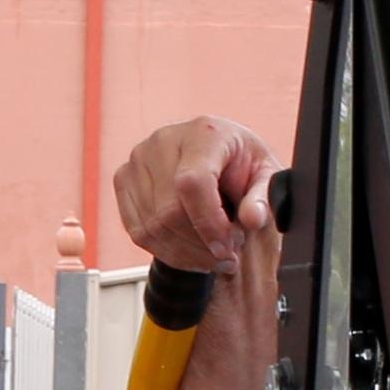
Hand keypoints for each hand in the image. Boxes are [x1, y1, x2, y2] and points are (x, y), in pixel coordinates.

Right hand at [111, 114, 277, 275]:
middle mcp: (164, 141)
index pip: (192, 183)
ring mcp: (138, 160)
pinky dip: (166, 252)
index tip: (227, 248)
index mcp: (204, 133)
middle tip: (228, 255)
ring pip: (152, 227)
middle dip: (201, 245)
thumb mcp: (266, 175)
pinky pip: (138, 231)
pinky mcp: (123, 180)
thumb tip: (252, 218)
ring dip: (186, 253)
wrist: (216, 154)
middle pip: (169, 211)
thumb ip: (264, 197)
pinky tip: (190, 253)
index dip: (208, 223)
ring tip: (212, 256)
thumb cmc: (241, 162)